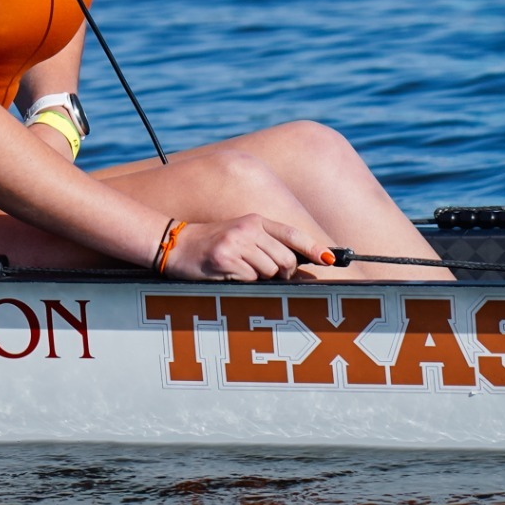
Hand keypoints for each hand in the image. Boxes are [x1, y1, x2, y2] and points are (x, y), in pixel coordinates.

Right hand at [164, 214, 328, 281]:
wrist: (175, 244)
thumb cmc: (213, 243)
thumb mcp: (241, 235)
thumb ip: (267, 245)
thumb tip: (296, 268)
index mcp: (255, 220)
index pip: (293, 234)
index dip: (313, 248)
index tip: (329, 260)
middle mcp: (248, 229)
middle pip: (286, 260)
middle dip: (282, 274)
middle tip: (266, 275)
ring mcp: (236, 243)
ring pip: (269, 272)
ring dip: (260, 279)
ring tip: (241, 271)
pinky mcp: (224, 259)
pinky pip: (250, 280)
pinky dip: (243, 283)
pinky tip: (228, 275)